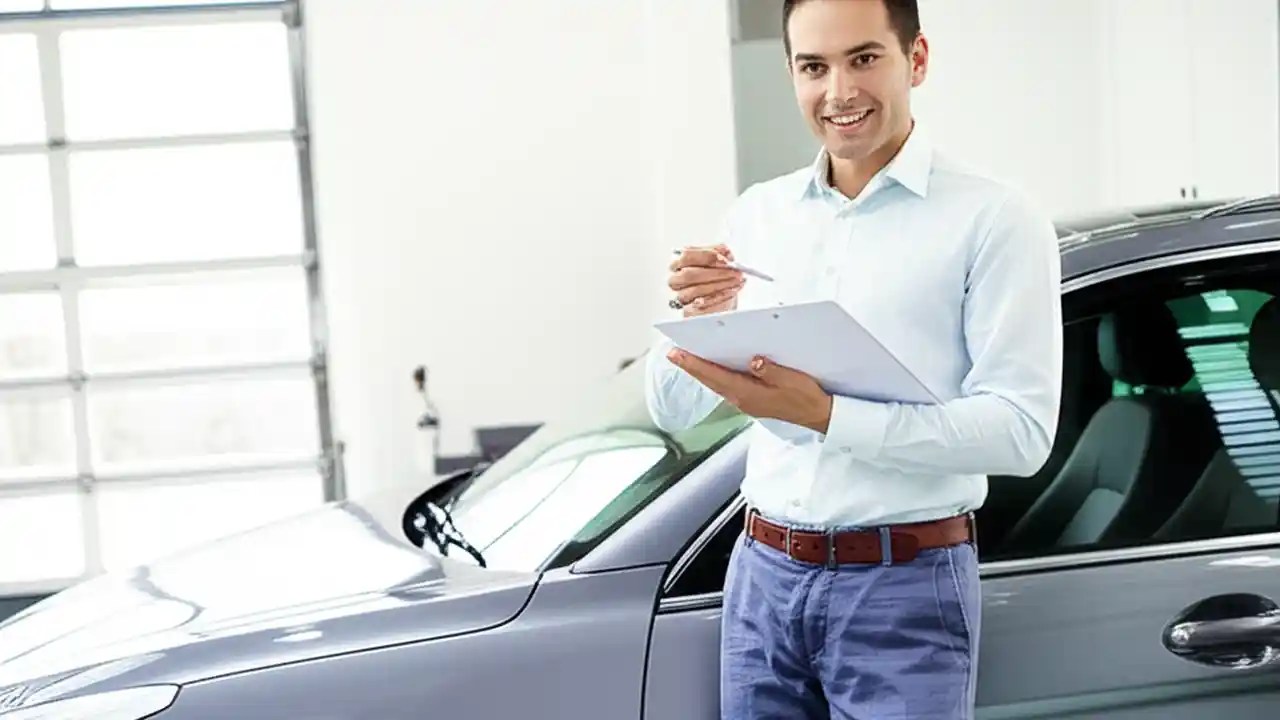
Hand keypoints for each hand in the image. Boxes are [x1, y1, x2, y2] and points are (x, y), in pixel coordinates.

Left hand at [667, 350, 832, 432]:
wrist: (818, 416)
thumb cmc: (807, 399)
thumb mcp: (792, 381)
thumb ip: (771, 371)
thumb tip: (754, 360)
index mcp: (749, 395)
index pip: (715, 376)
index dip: (695, 364)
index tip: (677, 354)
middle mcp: (743, 400)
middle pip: (711, 381)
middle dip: (691, 367)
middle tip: (674, 353)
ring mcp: (746, 403)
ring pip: (717, 385)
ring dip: (702, 372)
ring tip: (687, 359)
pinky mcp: (752, 401)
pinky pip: (727, 387)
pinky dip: (716, 377)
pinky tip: (713, 370)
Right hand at [668, 244, 744, 316]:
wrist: (720, 299)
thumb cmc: (716, 278)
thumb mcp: (720, 260)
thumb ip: (721, 252)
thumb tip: (726, 253)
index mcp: (679, 263)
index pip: (686, 255)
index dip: (706, 256)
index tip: (725, 259)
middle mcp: (676, 279)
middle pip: (689, 274)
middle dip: (715, 272)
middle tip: (734, 272)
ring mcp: (681, 296)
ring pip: (696, 290)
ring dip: (720, 285)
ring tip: (735, 282)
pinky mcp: (689, 311)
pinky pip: (702, 305)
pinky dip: (720, 297)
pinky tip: (730, 292)